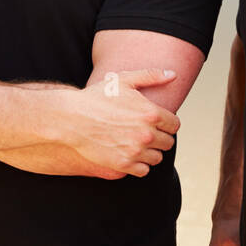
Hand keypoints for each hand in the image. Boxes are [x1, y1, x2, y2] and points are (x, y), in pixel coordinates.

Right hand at [56, 69, 180, 177]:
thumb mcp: (123, 80)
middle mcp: (147, 134)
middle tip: (144, 133)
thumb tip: (173, 75)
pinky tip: (130, 155)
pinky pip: (143, 171)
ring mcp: (136, 151)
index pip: (174, 125)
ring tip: (137, 144)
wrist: (71, 119)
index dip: (166, 123)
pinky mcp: (123, 164)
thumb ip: (151, 76)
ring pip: (157, 158)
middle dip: (159, 137)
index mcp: (151, 113)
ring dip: (150, 152)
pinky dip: (139, 165)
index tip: (155, 123)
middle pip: (168, 142)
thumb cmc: (97, 97)